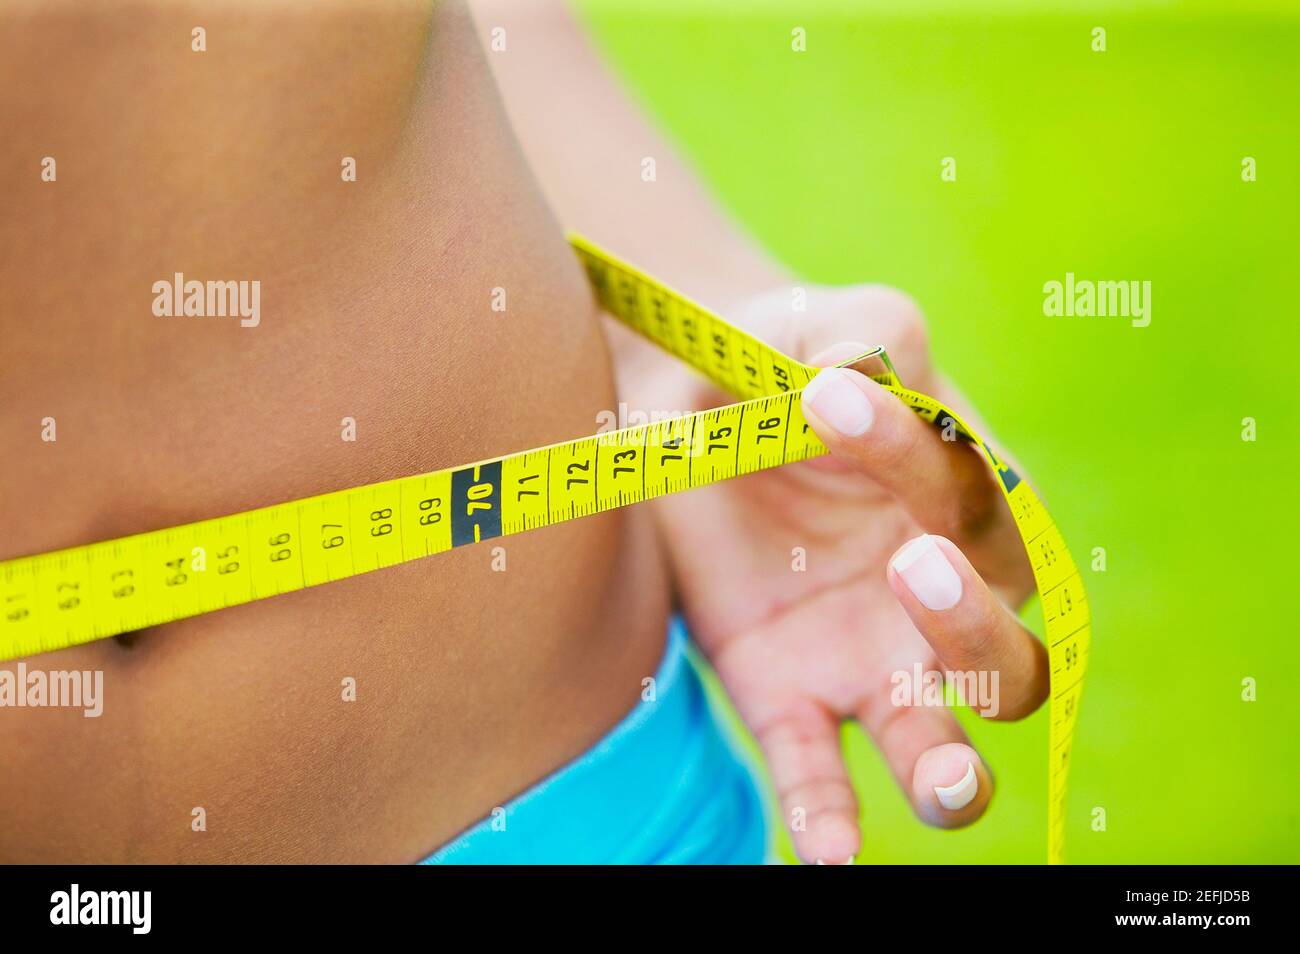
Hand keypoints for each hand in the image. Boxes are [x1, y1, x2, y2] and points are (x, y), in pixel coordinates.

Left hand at [637, 284, 1047, 863]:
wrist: (678, 408)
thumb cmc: (772, 362)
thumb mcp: (818, 325)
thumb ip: (869, 333)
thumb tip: (868, 373)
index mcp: (962, 499)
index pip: (982, 506)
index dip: (915, 455)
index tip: (824, 395)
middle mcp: (927, 593)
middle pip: (1008, 655)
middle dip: (975, 625)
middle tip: (912, 565)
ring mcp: (859, 654)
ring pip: (940, 734)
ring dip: (953, 764)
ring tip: (946, 775)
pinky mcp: (782, 691)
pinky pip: (816, 771)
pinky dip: (827, 818)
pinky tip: (827, 856)